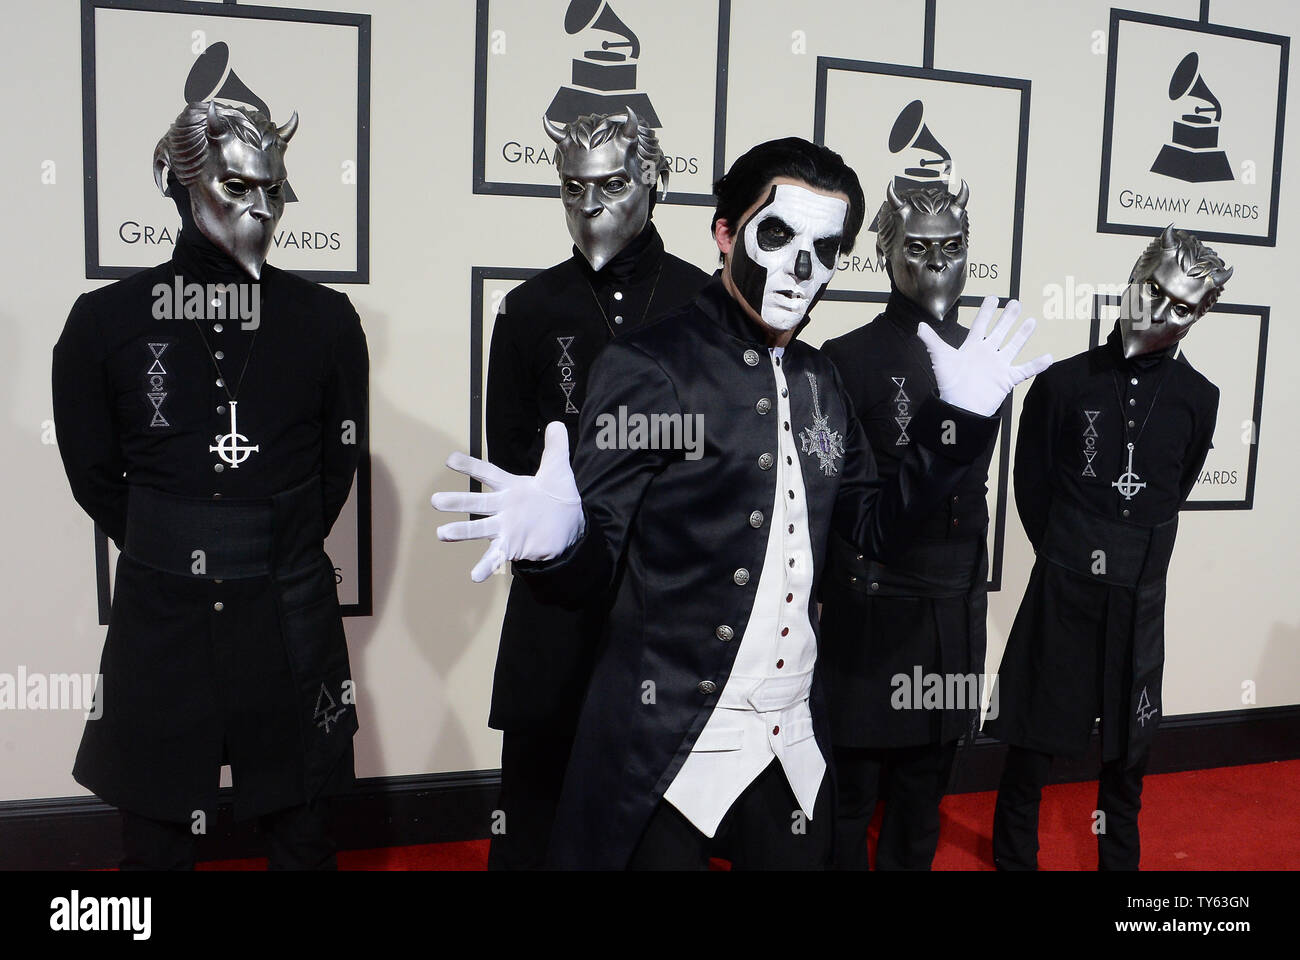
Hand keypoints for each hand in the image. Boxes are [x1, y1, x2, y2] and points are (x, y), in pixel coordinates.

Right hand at [431, 421, 584, 581]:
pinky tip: (474, 576)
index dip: (470, 466)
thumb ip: (555, 447)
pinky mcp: (512, 546)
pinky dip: (484, 566)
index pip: (488, 473)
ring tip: (442, 533)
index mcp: (511, 487)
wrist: (569, 526)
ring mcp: (505, 527)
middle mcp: (503, 507)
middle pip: (477, 503)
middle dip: (457, 501)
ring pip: (479, 529)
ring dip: (461, 531)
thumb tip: (556, 424)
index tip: (450, 459)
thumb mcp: (558, 470)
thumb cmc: (557, 497)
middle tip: (435, 500)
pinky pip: (495, 556)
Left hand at [916, 296, 1051, 416]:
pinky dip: (1037, 365)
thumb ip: (932, 340)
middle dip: (1007, 317)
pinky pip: (1025, 370)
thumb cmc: (949, 382)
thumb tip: (919, 326)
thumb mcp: (940, 357)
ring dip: (1022, 334)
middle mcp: (987, 353)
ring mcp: (998, 365)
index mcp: (972, 347)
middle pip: (1000, 331)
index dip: (986, 311)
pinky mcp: (1007, 378)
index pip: (980, 325)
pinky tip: (1049, 357)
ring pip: (1013, 346)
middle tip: (1016, 302)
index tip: (993, 298)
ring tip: (1032, 321)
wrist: (960, 406)